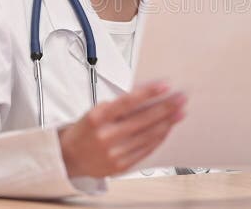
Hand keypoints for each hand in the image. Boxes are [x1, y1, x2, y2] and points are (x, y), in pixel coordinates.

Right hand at [58, 82, 185, 177]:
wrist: (69, 158)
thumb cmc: (86, 130)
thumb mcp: (97, 111)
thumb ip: (121, 105)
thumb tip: (149, 95)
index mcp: (98, 117)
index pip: (128, 101)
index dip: (149, 93)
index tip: (165, 86)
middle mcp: (106, 135)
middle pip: (143, 119)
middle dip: (166, 107)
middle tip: (181, 98)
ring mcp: (114, 152)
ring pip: (148, 135)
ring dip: (168, 122)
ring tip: (180, 112)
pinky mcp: (121, 165)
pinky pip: (146, 149)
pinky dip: (159, 137)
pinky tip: (167, 129)